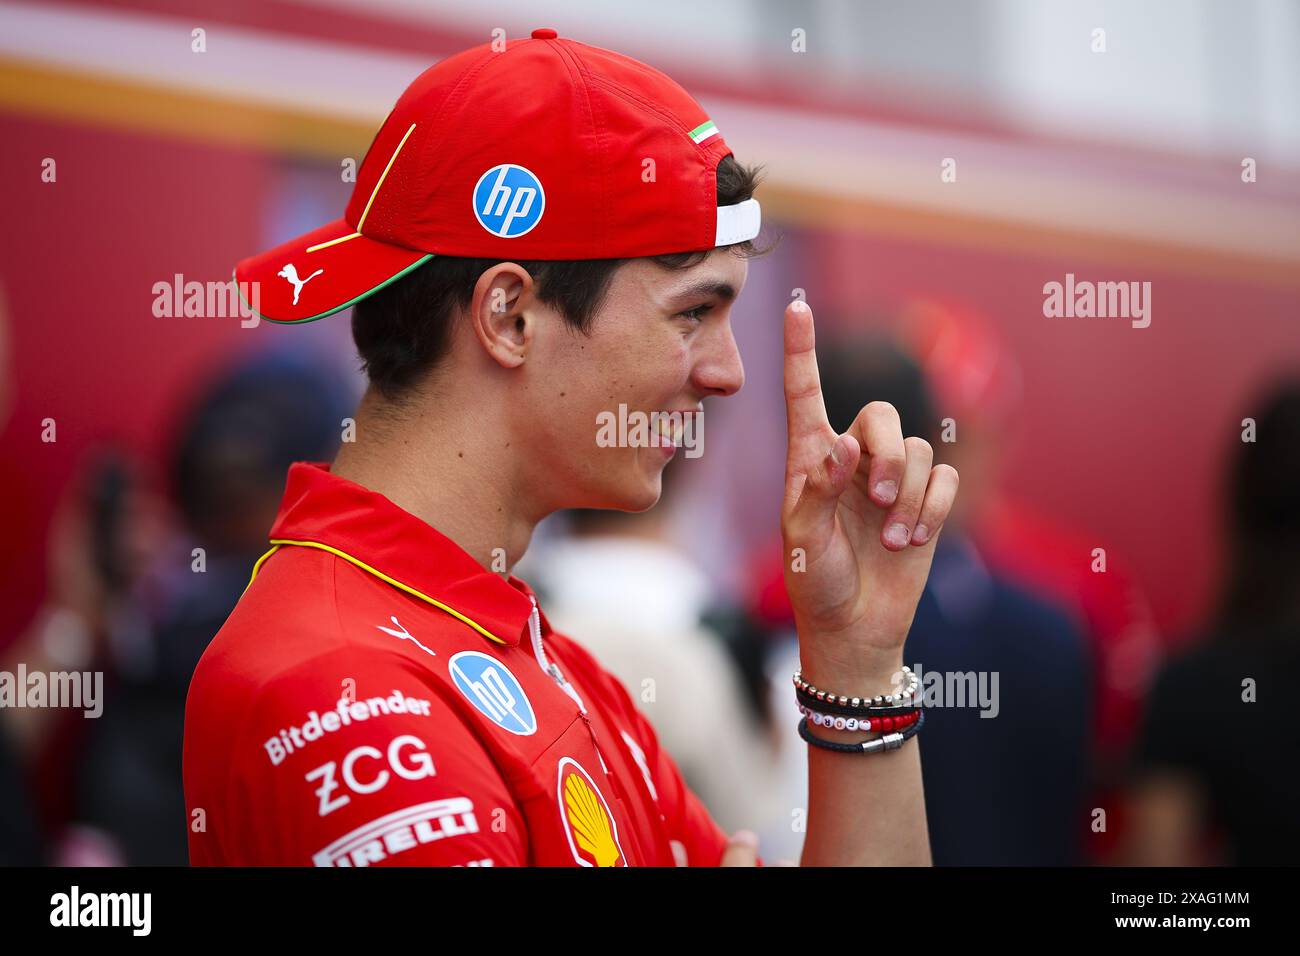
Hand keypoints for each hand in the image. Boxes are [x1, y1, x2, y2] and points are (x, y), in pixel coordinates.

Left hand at [780, 300, 958, 677]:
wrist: (855, 628)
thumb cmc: (815, 583)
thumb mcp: (802, 540)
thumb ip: (819, 489)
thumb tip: (844, 443)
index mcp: (810, 460)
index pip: (805, 394)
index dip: (802, 351)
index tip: (798, 307)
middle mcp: (852, 459)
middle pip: (881, 415)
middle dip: (887, 453)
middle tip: (877, 500)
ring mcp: (891, 480)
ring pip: (917, 450)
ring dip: (908, 497)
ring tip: (892, 540)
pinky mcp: (925, 503)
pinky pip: (943, 479)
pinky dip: (932, 509)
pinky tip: (912, 541)